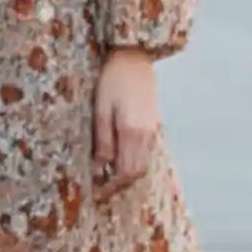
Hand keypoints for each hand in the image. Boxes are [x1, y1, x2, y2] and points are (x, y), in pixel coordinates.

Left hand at [93, 47, 159, 202]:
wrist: (134, 57)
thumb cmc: (111, 80)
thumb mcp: (100, 109)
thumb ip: (102, 141)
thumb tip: (99, 168)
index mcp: (132, 131)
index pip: (126, 172)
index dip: (112, 186)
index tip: (97, 193)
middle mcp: (147, 134)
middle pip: (137, 173)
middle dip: (120, 185)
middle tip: (101, 190)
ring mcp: (153, 130)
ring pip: (144, 165)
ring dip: (127, 176)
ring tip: (107, 177)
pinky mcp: (153, 124)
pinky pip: (146, 153)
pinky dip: (134, 163)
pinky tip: (118, 160)